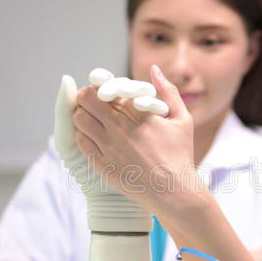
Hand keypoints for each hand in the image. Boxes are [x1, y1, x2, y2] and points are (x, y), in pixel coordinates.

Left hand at [72, 64, 197, 210]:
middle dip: (86, 97)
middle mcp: (119, 127)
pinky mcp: (103, 164)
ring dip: (82, 115)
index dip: (99, 87)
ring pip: (79, 120)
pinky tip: (94, 136)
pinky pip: (82, 142)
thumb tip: (154, 69)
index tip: (102, 91)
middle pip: (85, 100)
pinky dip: (84, 135)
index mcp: (136, 112)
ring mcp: (108, 147)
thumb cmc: (180, 154)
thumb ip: (168, 91)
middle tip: (92, 101)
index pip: (103, 89)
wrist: (173, 191)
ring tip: (92, 118)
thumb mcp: (182, 119)